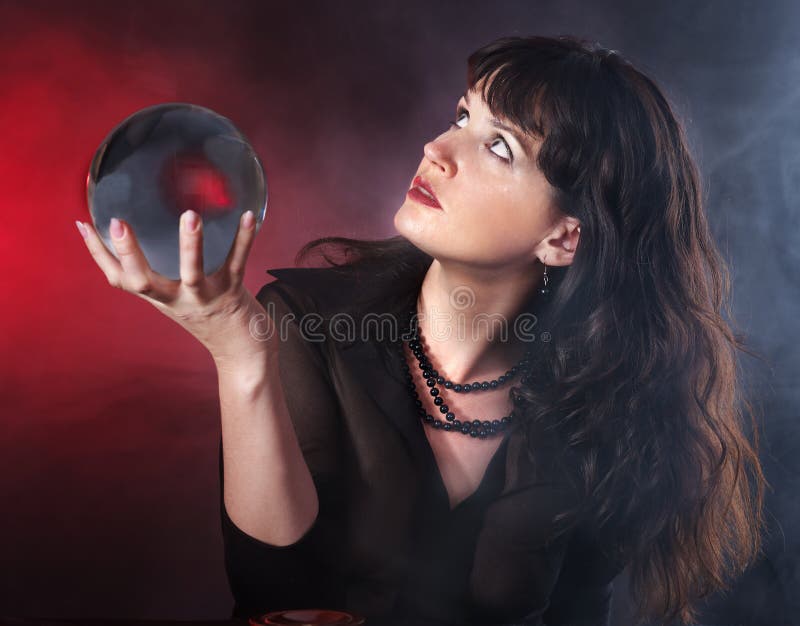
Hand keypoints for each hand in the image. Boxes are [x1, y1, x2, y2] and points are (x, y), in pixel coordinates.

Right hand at [76, 209, 269, 361]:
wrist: (242, 354)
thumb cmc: (207, 318)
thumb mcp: (174, 300)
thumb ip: (158, 277)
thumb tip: (143, 244)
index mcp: (158, 298)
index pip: (119, 278)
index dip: (98, 254)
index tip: (83, 224)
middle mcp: (176, 300)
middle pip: (144, 281)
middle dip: (129, 253)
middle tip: (117, 223)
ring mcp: (205, 298)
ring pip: (192, 273)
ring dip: (190, 245)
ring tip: (190, 216)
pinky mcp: (233, 293)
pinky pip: (237, 263)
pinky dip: (244, 239)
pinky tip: (249, 216)